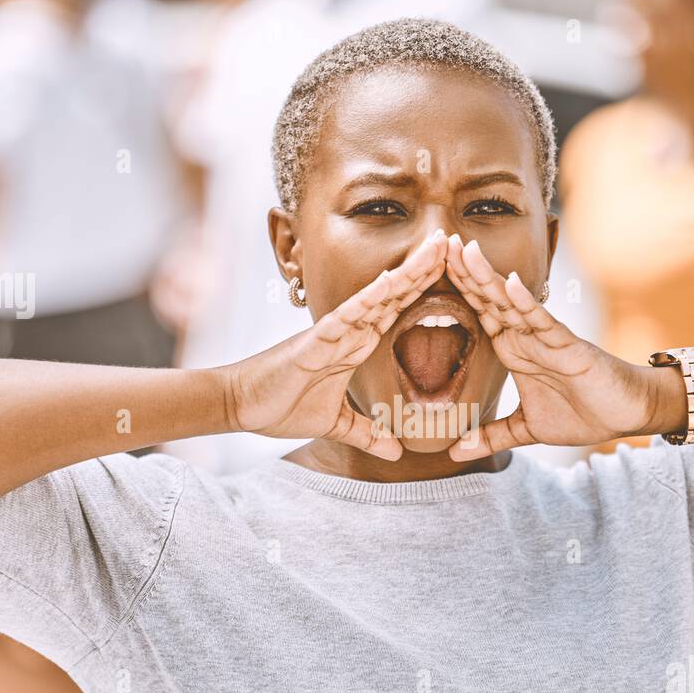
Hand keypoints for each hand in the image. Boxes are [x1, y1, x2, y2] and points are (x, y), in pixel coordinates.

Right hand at [226, 228, 447, 459]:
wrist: (240, 405)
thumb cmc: (279, 405)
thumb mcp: (336, 424)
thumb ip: (367, 433)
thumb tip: (396, 452)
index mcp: (355, 344)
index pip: (396, 310)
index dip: (423, 289)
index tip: (452, 269)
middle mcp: (348, 330)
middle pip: (394, 293)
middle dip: (423, 267)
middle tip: (453, 239)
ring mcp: (332, 332)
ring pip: (377, 296)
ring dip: (406, 272)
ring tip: (435, 248)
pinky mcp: (314, 341)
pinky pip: (346, 316)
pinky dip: (369, 299)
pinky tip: (392, 281)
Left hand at [443, 235, 657, 460]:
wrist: (625, 415)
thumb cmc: (582, 413)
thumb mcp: (525, 430)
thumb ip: (491, 438)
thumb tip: (455, 454)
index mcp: (513, 350)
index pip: (479, 314)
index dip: (456, 292)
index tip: (428, 271)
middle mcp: (526, 337)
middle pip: (489, 299)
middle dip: (464, 273)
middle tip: (438, 243)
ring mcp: (546, 339)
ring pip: (512, 303)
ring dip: (489, 278)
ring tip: (466, 251)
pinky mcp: (569, 346)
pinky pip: (544, 322)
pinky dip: (526, 304)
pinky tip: (510, 284)